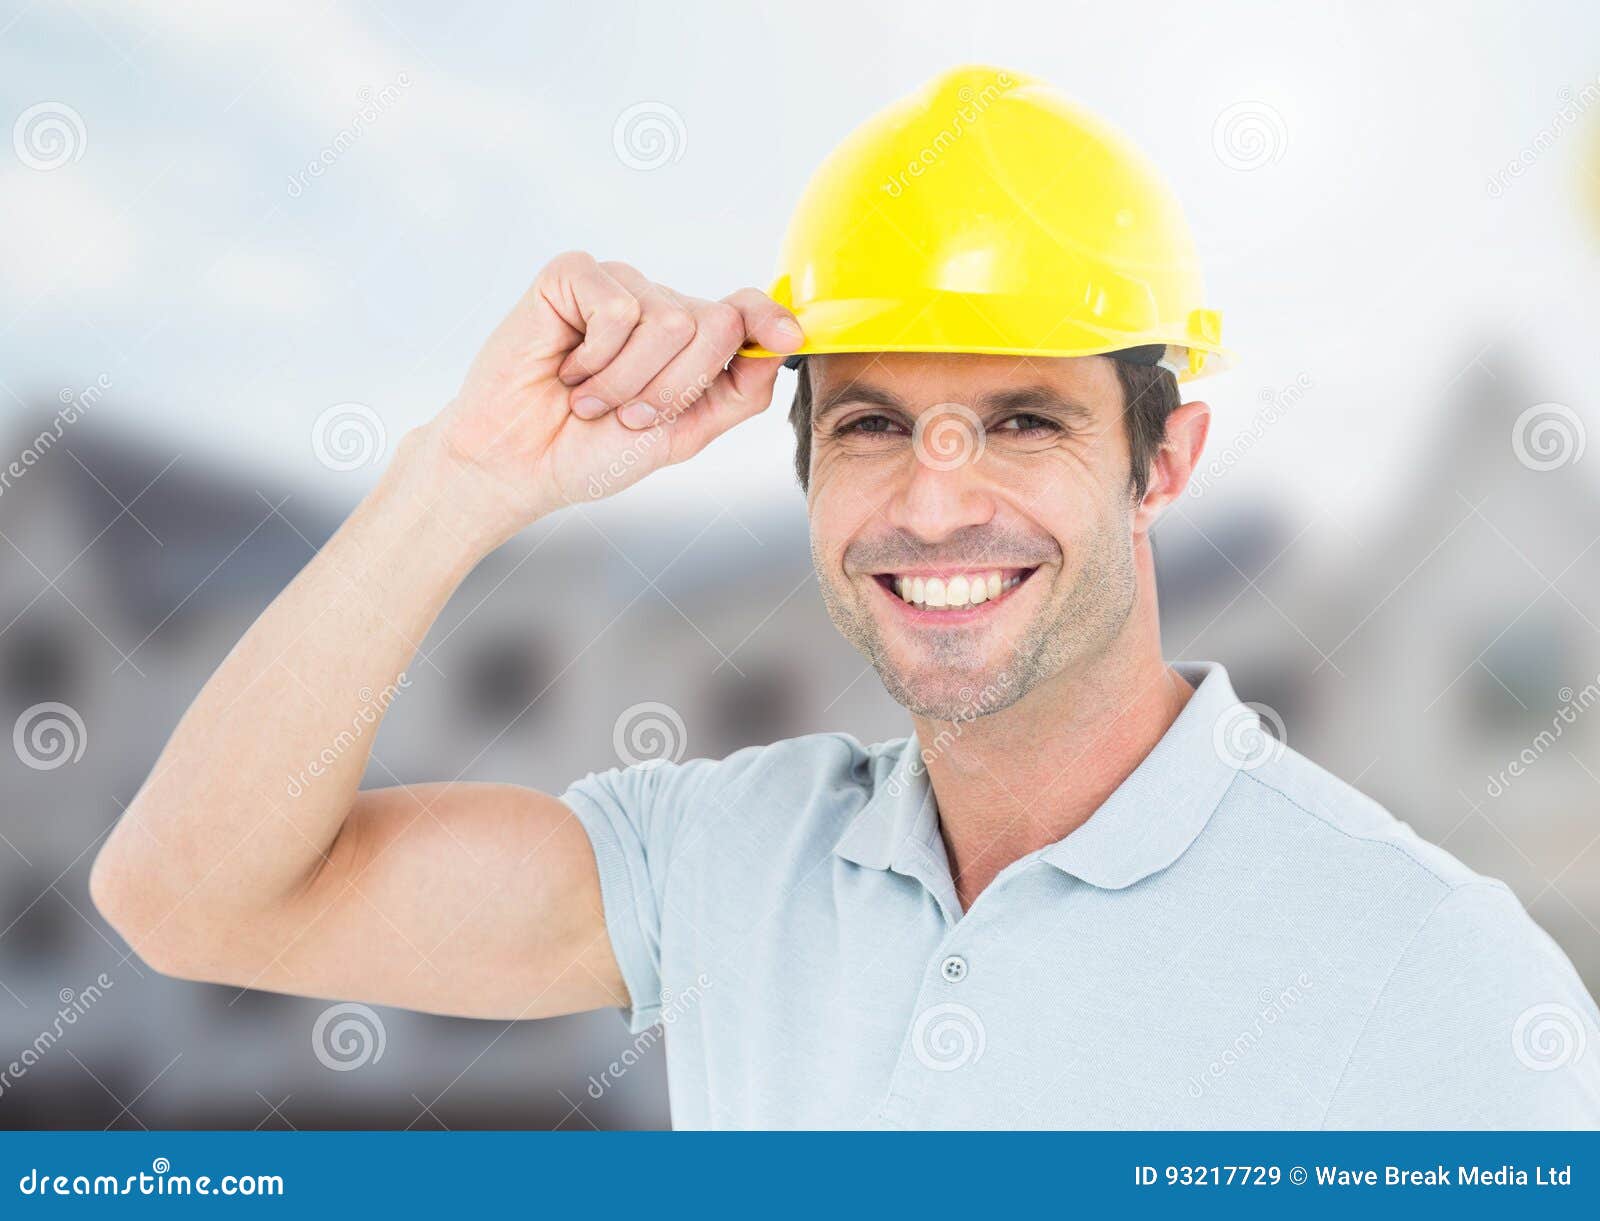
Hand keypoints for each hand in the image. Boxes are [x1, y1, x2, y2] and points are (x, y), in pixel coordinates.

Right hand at [430, 251, 801, 537]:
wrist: (519, 465)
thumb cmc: (593, 452)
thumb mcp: (683, 433)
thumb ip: (736, 394)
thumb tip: (780, 347)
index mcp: (690, 343)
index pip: (744, 311)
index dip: (771, 319)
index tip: (790, 337)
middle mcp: (658, 305)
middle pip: (715, 325)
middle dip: (675, 387)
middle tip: (627, 415)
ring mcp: (618, 286)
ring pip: (668, 320)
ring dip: (627, 381)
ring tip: (591, 399)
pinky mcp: (572, 276)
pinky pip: (617, 307)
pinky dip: (595, 356)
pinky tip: (568, 368)